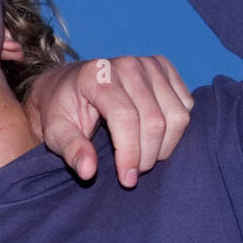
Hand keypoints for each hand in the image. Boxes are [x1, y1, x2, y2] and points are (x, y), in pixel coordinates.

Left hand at [24, 55, 193, 187]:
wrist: (69, 85)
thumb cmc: (63, 110)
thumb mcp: (56, 132)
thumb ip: (71, 150)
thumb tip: (88, 172)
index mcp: (96, 76)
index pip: (125, 117)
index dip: (130, 153)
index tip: (127, 179)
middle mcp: (126, 65)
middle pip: (154, 120)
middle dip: (147, 156)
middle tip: (132, 173)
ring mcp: (148, 64)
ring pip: (177, 115)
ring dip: (164, 146)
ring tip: (143, 158)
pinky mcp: (164, 68)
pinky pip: (186, 106)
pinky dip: (175, 130)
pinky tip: (154, 139)